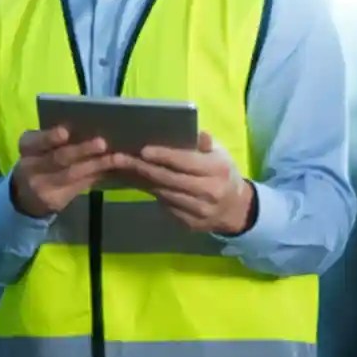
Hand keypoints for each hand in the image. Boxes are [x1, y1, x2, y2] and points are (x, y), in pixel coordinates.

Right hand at [10, 127, 114, 218]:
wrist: (27, 196)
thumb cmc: (40, 160)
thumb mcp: (40, 147)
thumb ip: (57, 137)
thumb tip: (93, 125)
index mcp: (27, 146)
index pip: (35, 140)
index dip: (49, 137)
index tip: (65, 132)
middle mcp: (30, 167)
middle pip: (58, 158)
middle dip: (82, 150)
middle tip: (102, 143)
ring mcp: (41, 187)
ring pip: (72, 174)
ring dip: (96, 165)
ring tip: (117, 158)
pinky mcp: (54, 202)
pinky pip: (80, 187)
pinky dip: (98, 176)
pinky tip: (114, 170)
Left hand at [113, 132, 254, 234]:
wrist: (235, 209)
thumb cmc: (223, 173)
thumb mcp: (220, 154)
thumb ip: (205, 143)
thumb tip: (195, 132)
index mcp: (217, 170)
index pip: (186, 162)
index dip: (164, 156)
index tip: (143, 150)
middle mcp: (209, 192)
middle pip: (169, 179)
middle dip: (143, 168)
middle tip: (121, 158)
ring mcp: (199, 211)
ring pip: (164, 194)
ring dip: (143, 181)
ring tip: (124, 168)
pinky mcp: (190, 223)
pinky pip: (166, 206)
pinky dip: (151, 194)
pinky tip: (139, 183)